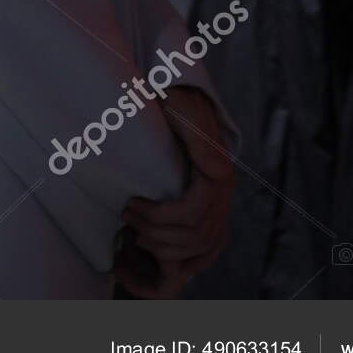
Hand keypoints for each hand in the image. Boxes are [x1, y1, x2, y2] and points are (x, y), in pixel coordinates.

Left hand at [114, 86, 233, 290]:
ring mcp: (223, 204)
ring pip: (200, 246)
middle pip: (193, 235)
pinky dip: (188, 258)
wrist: (181, 94)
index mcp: (219, 174)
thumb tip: (217, 172)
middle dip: (156, 232)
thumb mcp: (183, 111)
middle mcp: (225, 192)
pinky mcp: (215, 211)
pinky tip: (163, 256)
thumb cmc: (176, 101)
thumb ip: (200, 140)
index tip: (131, 204)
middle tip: (127, 217)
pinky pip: (209, 248)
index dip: (158, 217)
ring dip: (165, 247)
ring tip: (137, 232)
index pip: (190, 215)